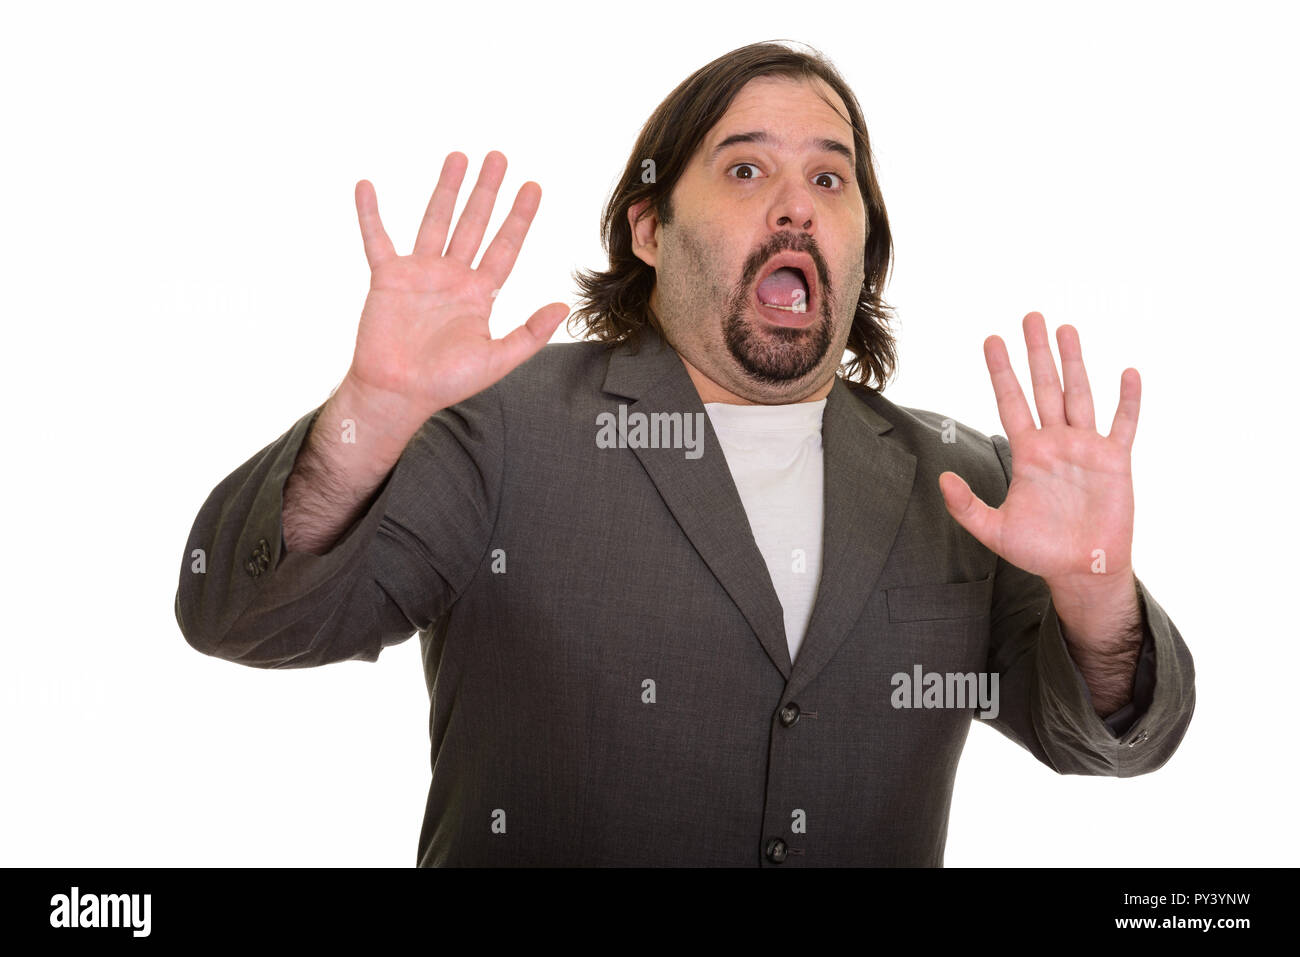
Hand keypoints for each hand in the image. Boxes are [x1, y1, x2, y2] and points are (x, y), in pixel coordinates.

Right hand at [345, 151, 568, 431]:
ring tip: (459, 156)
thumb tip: (562, 307)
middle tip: (499, 157)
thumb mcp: (497, 360)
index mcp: (479, 294)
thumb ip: (530, 334)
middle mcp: (452, 277)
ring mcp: (419, 274)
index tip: (533, 186)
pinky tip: (366, 185)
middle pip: (474, 223)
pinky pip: (376, 239)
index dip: (519, 217)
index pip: (505, 246)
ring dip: (446, 188)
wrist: (398, 393)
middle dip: (487, 191)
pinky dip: (369, 213)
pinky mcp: (387, 278)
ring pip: (435, 221)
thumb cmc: (446, 383)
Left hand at [938, 313, 1138, 595]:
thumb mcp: (994, 531)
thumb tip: (942, 478)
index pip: (1011, 401)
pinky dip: (1128, 401)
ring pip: (1080, 394)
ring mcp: (1086, 449)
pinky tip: (1128, 373)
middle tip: (1030, 316)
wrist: (1081, 570)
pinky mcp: (1115, 462)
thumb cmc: (1039, 552)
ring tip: (1066, 329)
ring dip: (1074, 362)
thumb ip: (966, 506)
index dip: (1001, 372)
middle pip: (1045, 387)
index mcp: (1027, 453)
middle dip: (1036, 353)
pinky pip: (1123, 425)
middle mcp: (1056, 442)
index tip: (991, 339)